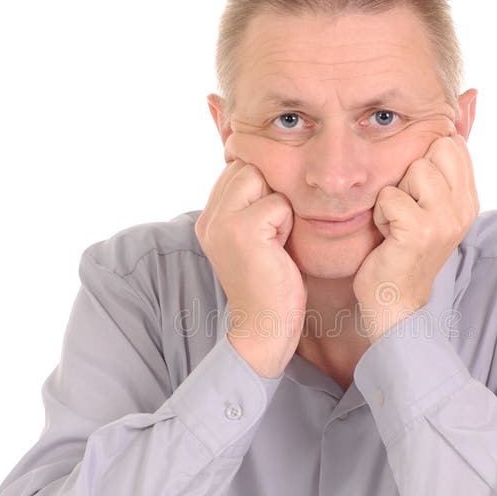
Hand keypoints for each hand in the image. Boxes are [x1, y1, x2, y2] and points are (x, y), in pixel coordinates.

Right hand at [194, 132, 307, 376]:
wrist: (265, 327)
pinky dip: (287, 224)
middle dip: (271, 191)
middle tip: (274, 233)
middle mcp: (209, 218)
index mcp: (209, 218)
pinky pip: (278, 204)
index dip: (262, 186)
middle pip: (247, 167)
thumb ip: (251, 206)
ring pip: (261, 179)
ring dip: (280, 208)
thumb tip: (271, 169)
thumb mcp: (256, 238)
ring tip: (277, 241)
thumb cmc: (271, 284)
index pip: (236, 169)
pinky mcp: (242, 230)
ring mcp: (222, 223)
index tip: (269, 223)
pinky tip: (280, 250)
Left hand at [352, 133, 478, 341]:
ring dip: (393, 194)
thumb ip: (450, 151)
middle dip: (409, 174)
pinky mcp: (420, 232)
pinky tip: (386, 236)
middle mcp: (464, 207)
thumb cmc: (404, 247)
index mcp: (469, 198)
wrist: (394, 301)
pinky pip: (390, 196)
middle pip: (434, 149)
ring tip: (395, 222)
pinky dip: (380, 214)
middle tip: (405, 209)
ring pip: (413, 168)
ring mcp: (445, 220)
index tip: (415, 192)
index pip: (451, 144)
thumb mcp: (430, 197)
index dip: (424, 160)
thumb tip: (472, 95)